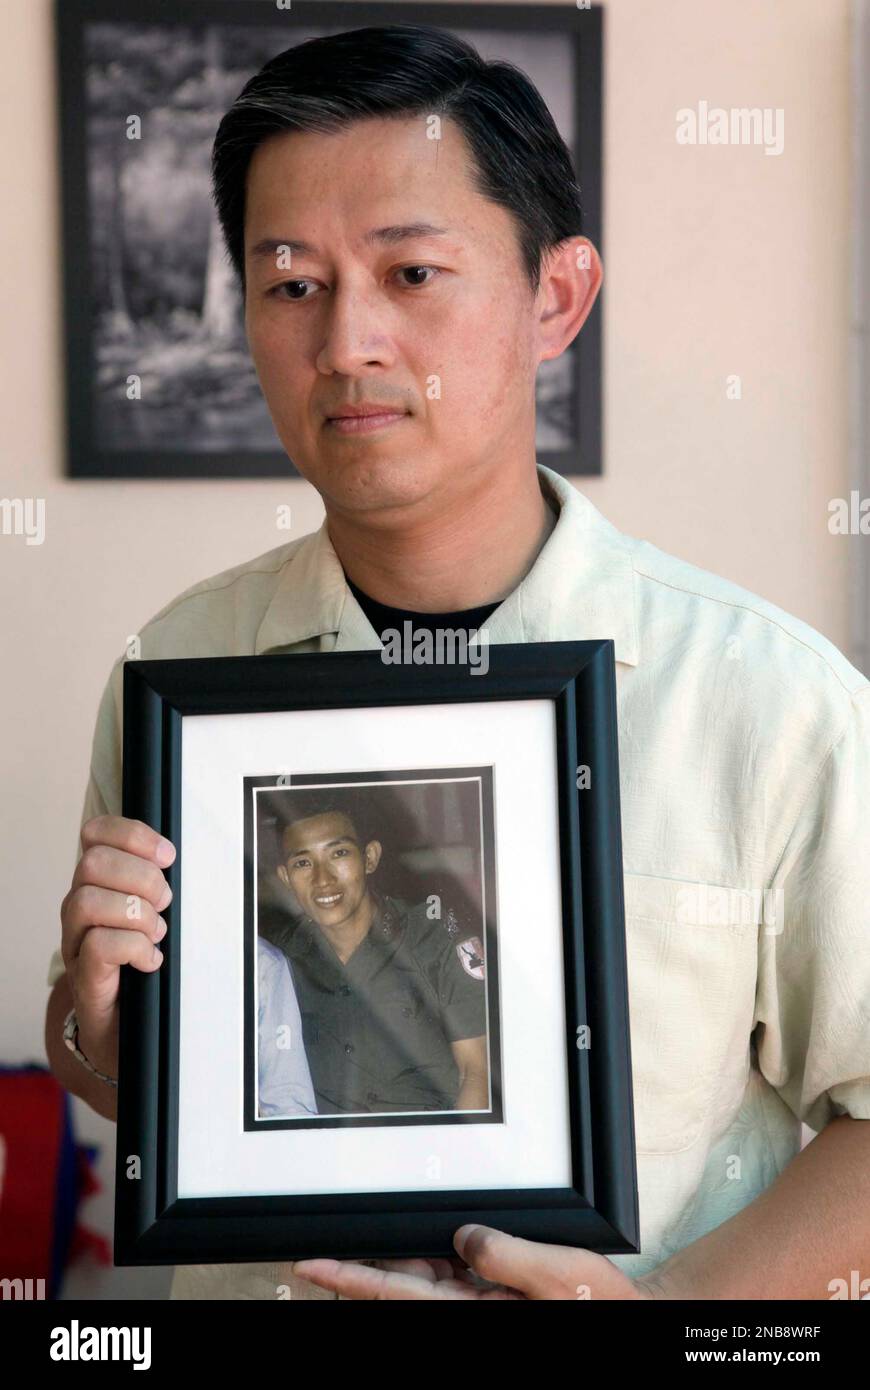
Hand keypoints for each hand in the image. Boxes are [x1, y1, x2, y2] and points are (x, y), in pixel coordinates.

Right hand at [60, 816, 174, 1077]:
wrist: (127, 1029)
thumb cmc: (145, 963)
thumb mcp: (157, 914)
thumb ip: (165, 884)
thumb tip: (202, 858)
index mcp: (99, 882)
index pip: (96, 833)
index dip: (133, 834)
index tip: (169, 855)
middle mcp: (79, 907)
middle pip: (93, 862)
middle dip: (141, 876)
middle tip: (166, 902)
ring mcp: (76, 942)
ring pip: (88, 900)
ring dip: (136, 913)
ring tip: (158, 933)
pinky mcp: (84, 976)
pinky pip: (100, 944)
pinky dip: (135, 948)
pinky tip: (152, 960)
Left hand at [291, 1225, 662, 1300]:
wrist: (630, 1320)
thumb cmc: (599, 1309)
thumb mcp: (558, 1276)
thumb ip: (506, 1254)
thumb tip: (463, 1235)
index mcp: (473, 1317)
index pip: (395, 1295)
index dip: (349, 1279)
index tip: (310, 1264)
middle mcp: (468, 1314)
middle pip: (406, 1284)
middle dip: (385, 1258)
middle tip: (355, 1232)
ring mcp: (479, 1307)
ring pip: (429, 1279)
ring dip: (422, 1257)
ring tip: (430, 1232)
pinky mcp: (492, 1301)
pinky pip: (456, 1277)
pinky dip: (451, 1257)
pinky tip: (460, 1240)